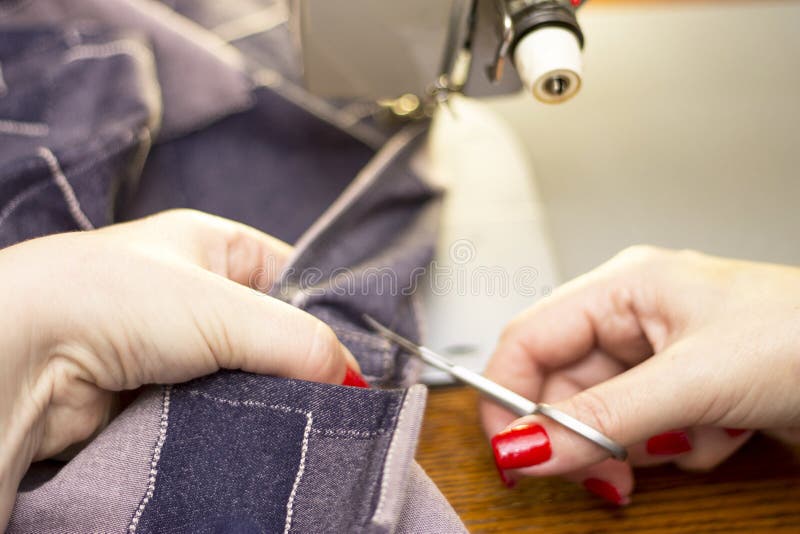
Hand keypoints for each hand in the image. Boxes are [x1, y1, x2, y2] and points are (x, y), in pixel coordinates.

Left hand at [0, 209, 361, 525]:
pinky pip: (219, 410)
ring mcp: (176, 346)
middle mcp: (196, 293)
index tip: (356, 357)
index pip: (293, 276)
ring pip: (249, 376)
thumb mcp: (223, 309)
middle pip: (274, 332)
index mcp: (213, 246)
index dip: (325, 314)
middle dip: (298, 364)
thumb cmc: (108, 300)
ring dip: (264, 397)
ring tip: (287, 415)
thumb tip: (351, 377)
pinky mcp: (160, 394)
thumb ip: (298, 340)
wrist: (20, 361)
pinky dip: (235, 423)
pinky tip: (247, 431)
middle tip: (329, 395)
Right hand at [480, 246, 799, 504]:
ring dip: (645, 444)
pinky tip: (725, 431)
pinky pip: (647, 434)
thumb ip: (603, 418)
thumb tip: (525, 446)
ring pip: (606, 417)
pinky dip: (680, 447)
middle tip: (607, 472)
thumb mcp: (693, 379)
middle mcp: (634, 318)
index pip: (529, 339)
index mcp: (623, 287)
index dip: (508, 395)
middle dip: (589, 434)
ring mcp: (660, 357)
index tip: (510, 452)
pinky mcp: (686, 391)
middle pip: (565, 387)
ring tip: (693, 437)